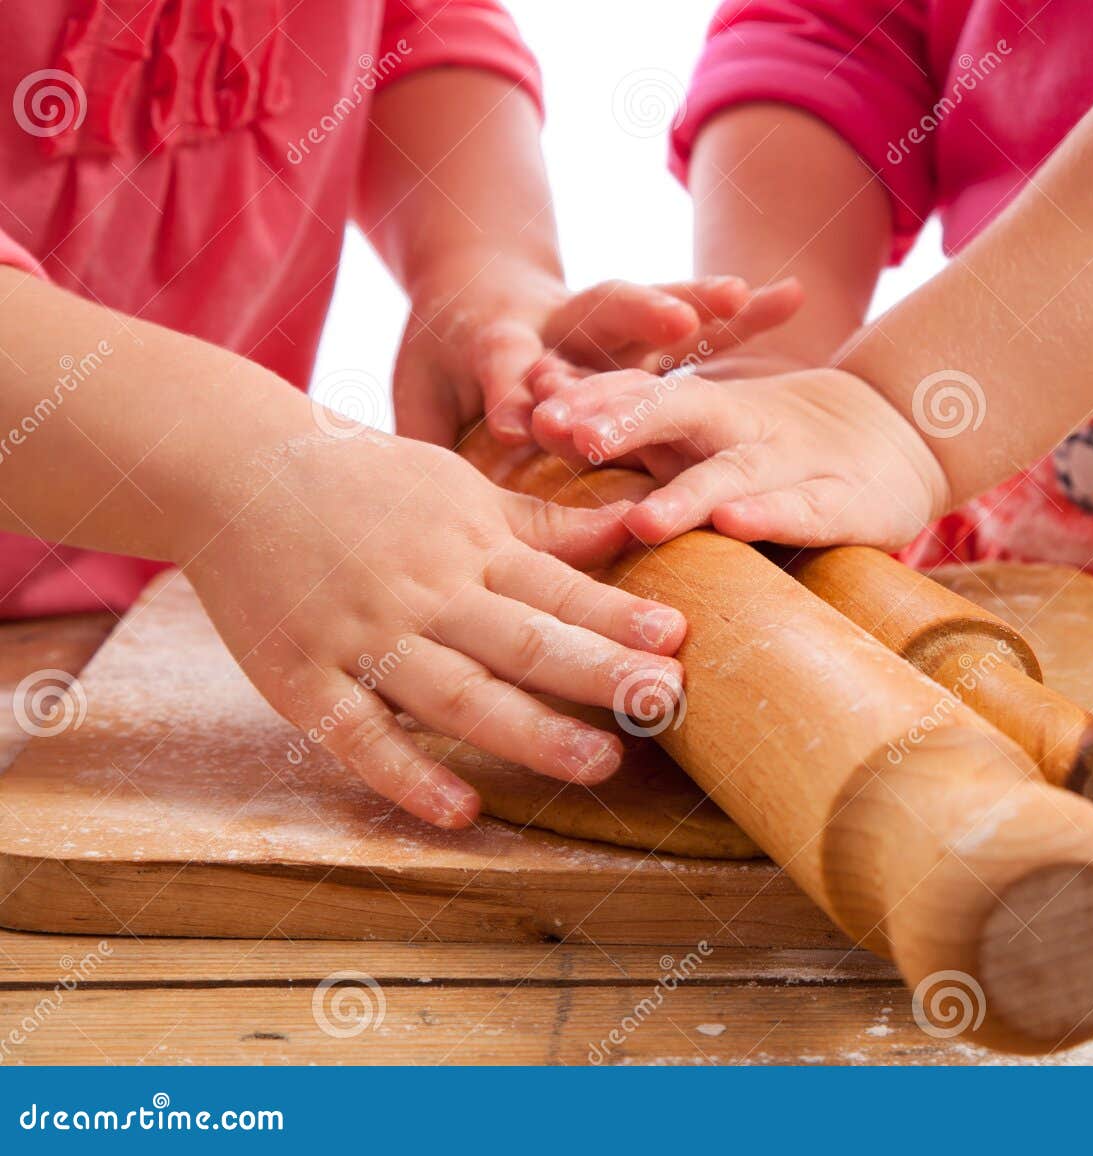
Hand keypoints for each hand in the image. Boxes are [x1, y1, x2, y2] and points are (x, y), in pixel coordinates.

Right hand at [180, 428, 686, 828]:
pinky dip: (407, 774)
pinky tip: (461, 809)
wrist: (231, 466)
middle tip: (666, 703)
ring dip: (529, 731)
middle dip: (597, 674)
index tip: (679, 639)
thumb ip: (544, 523)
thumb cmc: (364, 480)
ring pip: (454, 693)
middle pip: (521, 640)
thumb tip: (635, 525)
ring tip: (598, 763)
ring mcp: (359, 636)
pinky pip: (358, 735)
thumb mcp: (459, 487)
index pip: (555, 586)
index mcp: (466, 542)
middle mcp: (421, 589)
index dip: (617, 615)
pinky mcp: (298, 677)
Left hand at [393, 249, 801, 446]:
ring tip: (740, 296)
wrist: (473, 282)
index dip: (513, 383)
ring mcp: (606, 314)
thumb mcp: (416, 398)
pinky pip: (702, 316)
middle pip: (596, 309)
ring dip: (698, 300)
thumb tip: (397, 499)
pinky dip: (745, 308)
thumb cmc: (439, 359)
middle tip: (671, 324)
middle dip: (634, 314)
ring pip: (660, 303)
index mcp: (496, 334)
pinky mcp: (647, 323)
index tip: (521, 422)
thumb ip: (419, 437)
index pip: (506, 356)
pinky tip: (794, 296)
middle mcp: (557, 316)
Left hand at [532, 368, 949, 548]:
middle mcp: (741, 429)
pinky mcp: (844, 502)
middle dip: (619, 419)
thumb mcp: (711, 433)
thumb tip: (545, 430)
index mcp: (700, 413)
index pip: (634, 399)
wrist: (903, 429)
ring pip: (731, 473)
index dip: (582, 402)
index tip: (519, 410)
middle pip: (674, 414)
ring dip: (685, 494)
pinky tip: (735, 525)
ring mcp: (792, 464)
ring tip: (642, 521)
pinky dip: (770, 517)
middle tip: (561, 430)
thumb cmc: (783, 447)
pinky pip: (804, 511)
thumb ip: (647, 435)